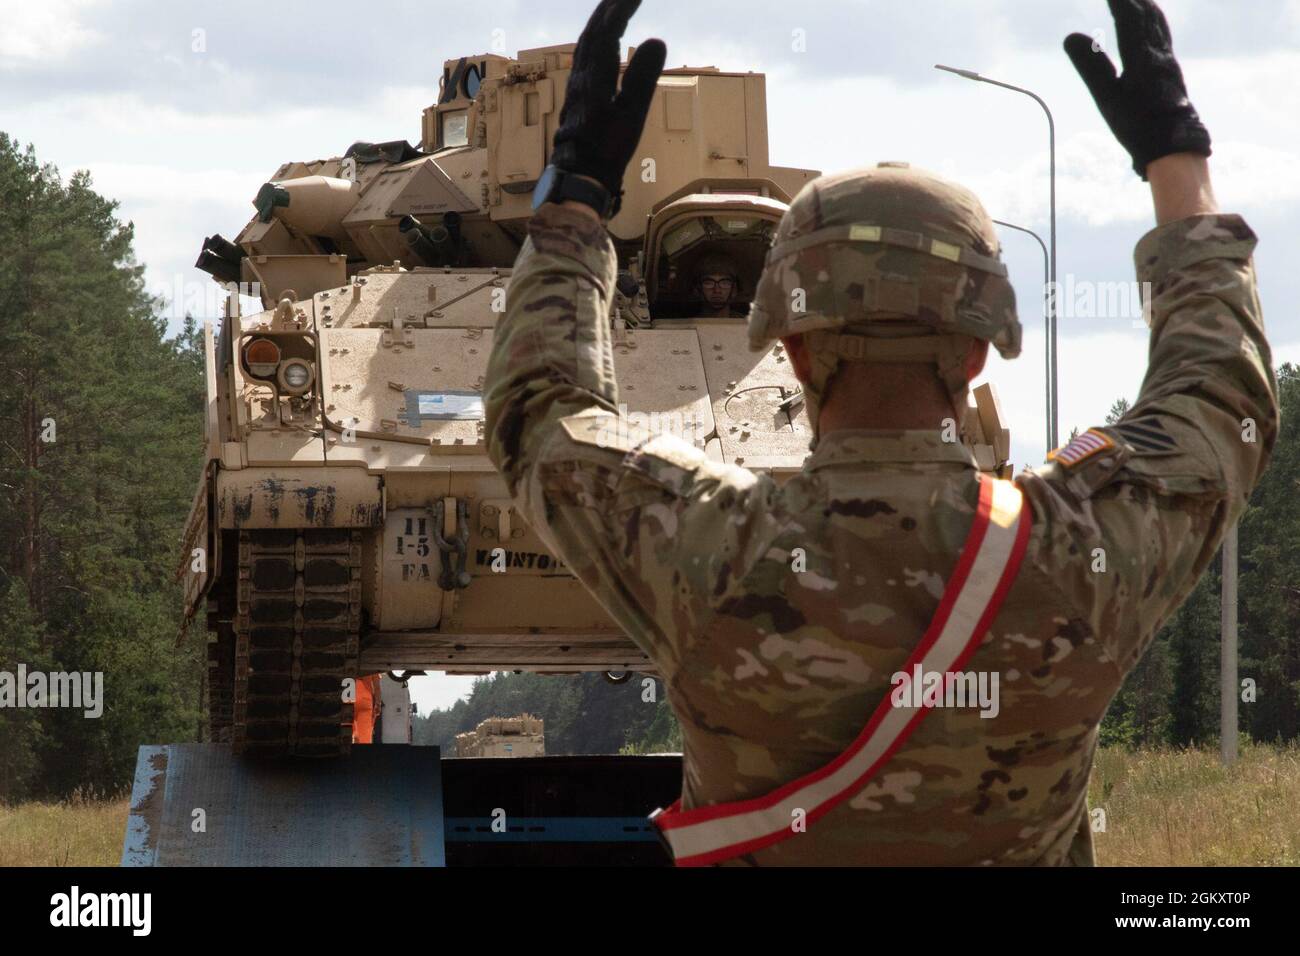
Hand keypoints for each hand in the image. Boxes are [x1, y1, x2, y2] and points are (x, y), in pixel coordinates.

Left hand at [552, 0, 666, 216]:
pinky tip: (601, 47)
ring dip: (600, 23)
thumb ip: (642, 77)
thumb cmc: (605, 150)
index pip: (608, 31)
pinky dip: (595, 42)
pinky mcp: (576, 98)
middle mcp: (581, 76)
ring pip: (585, 45)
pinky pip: (584, 58)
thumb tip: (657, 40)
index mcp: (594, 76)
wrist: (578, 177)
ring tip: (614, 9)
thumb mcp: (631, 116)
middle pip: (592, 32)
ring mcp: (576, 87)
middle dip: (609, 8)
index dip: (623, 8)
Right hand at [1065, 0, 1210, 178]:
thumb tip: (1071, 36)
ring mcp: (1168, 62)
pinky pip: (1163, 37)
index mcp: (1142, 58)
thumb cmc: (1137, 123)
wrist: (1173, 145)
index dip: (1119, 1)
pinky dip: (1155, 23)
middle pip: (1147, 16)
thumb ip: (1090, 65)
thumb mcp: (1107, 97)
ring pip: (1158, 25)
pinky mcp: (1172, 72)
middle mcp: (1159, 54)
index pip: (1130, 19)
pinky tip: (1153, 27)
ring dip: (1147, 7)